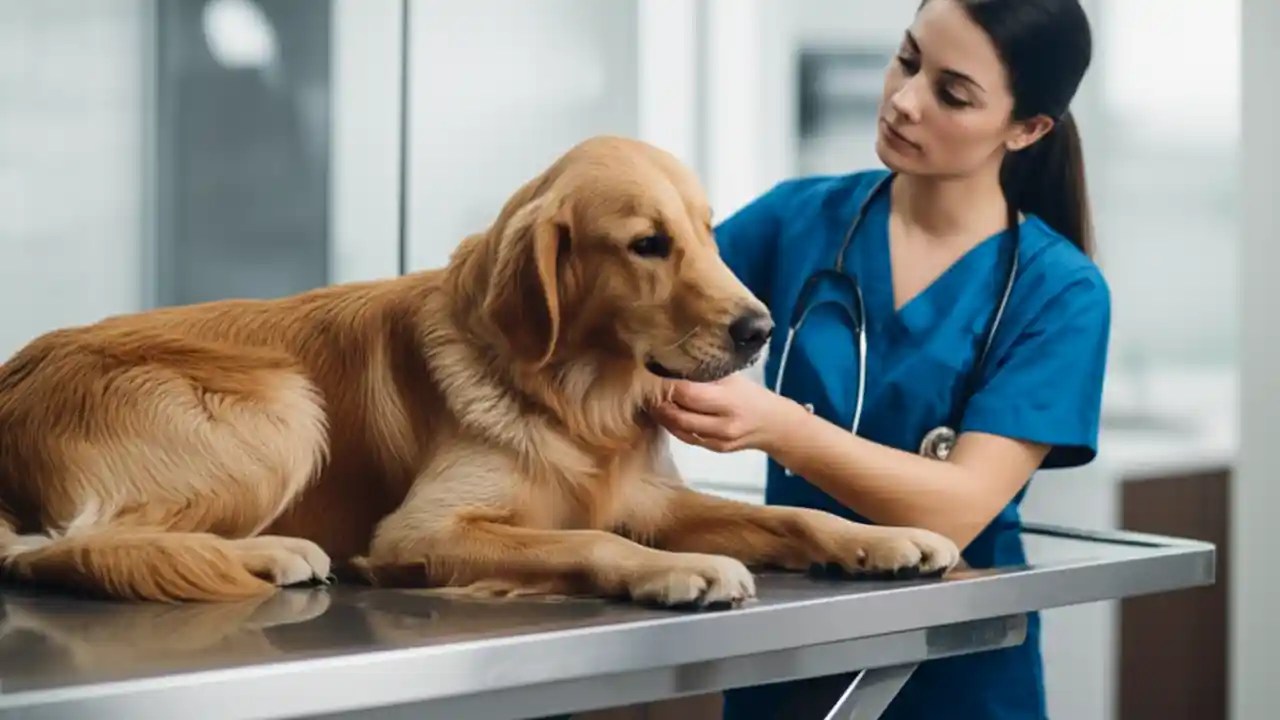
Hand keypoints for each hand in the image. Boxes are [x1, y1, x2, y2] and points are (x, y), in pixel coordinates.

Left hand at [652, 373, 803, 453]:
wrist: (774, 424)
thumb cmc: (751, 395)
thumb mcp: (733, 379)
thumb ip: (706, 375)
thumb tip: (674, 365)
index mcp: (730, 400)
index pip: (690, 394)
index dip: (669, 386)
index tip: (655, 375)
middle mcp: (724, 423)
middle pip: (681, 415)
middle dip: (661, 404)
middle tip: (647, 391)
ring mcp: (719, 440)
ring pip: (680, 430)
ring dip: (663, 416)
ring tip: (652, 402)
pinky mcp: (715, 449)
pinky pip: (687, 438)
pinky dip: (673, 426)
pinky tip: (666, 415)